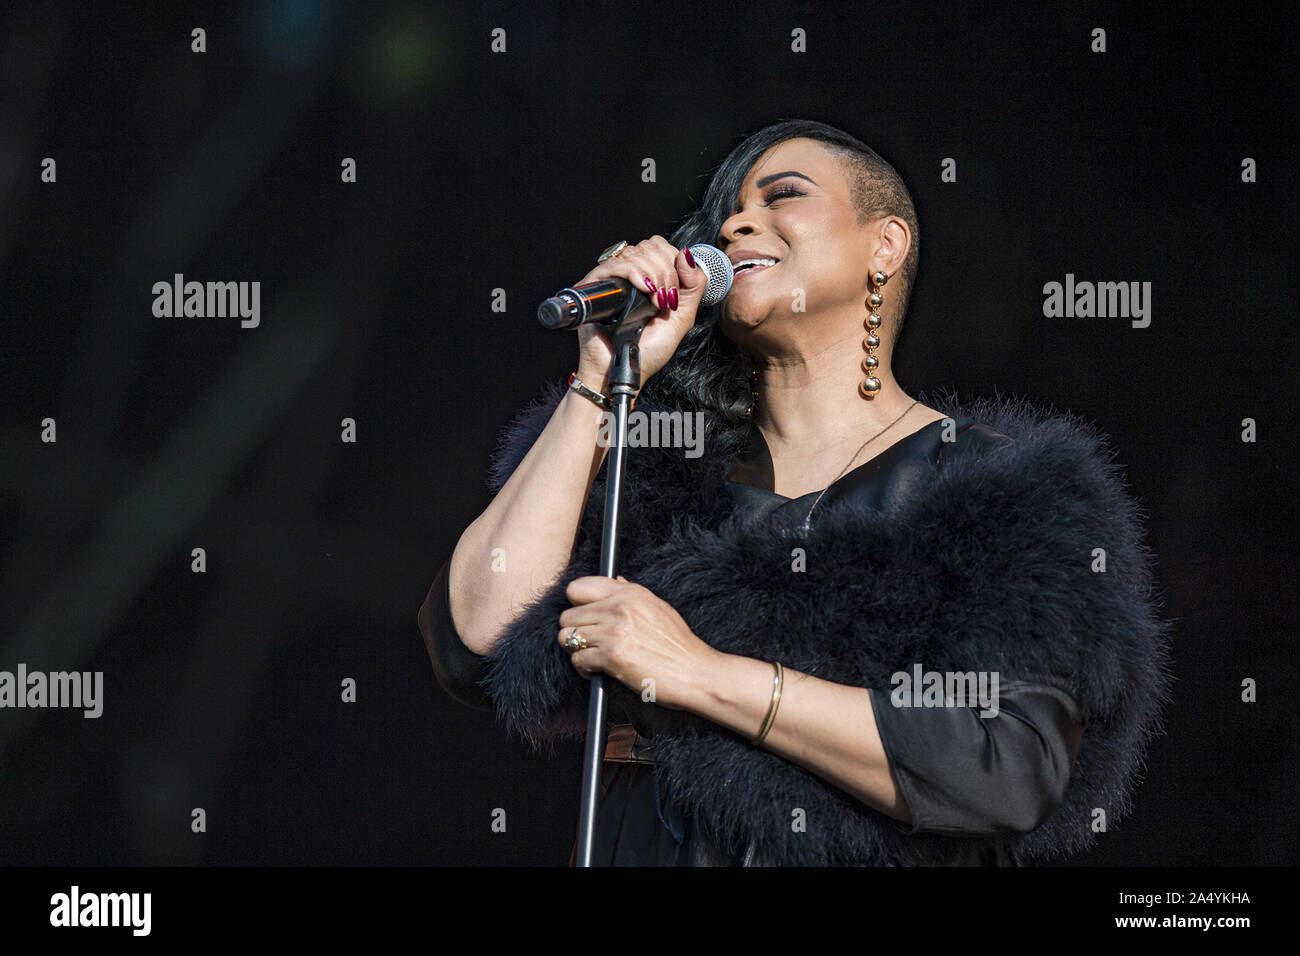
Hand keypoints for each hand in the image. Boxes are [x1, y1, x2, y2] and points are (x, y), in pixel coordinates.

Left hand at [557, 574, 718, 710]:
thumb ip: (632, 595)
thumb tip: (614, 581)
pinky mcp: (611, 656)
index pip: (578, 587)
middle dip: (574, 631)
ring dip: (576, 650)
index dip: (575, 604)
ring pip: (567, 637)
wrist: (695, 673)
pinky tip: (598, 671)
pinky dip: (583, 669)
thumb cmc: (680, 645)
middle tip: (589, 642)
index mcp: (629, 593)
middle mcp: (618, 607)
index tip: (583, 616)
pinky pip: (577, 659)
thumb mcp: (659, 608)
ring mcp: (613, 631)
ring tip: (592, 657)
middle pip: (567, 615)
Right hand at [572, 237, 708, 387]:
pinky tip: (643, 290)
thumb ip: (694, 286)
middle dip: (666, 271)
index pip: (662, 247)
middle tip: (665, 300)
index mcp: (649, 278)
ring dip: (654, 275)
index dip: (674, 263)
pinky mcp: (594, 286)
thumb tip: (687, 255)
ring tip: (653, 302)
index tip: (675, 291)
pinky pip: (616, 263)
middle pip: (651, 245)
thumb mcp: (682, 317)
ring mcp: (612, 279)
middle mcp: (630, 275)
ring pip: (636, 251)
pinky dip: (634, 272)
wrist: (625, 371)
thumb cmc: (648, 351)